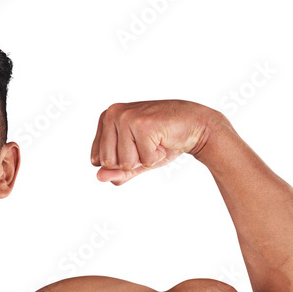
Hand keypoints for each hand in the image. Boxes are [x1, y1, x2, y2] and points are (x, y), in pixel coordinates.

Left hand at [89, 100, 217, 184]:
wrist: (194, 127)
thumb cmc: (162, 143)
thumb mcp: (134, 161)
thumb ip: (115, 172)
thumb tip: (99, 177)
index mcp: (105, 119)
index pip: (97, 160)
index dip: (120, 162)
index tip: (135, 146)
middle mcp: (112, 114)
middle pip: (109, 162)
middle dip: (132, 161)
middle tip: (147, 144)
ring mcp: (126, 117)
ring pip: (125, 162)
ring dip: (145, 159)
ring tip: (154, 141)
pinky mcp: (142, 124)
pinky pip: (144, 160)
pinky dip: (157, 156)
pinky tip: (163, 140)